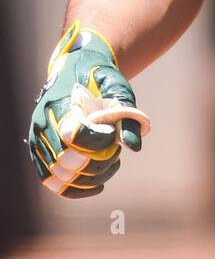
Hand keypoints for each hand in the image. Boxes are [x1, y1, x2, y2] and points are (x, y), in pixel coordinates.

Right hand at [28, 20, 150, 197]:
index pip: (74, 135)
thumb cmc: (100, 80)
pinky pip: (53, 182)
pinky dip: (77, 189)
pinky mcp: (39, 155)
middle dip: (97, 162)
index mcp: (60, 104)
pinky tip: (99, 183)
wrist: (76, 70)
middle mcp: (42, 125)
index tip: (113, 134)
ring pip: (59, 177)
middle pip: (67, 161)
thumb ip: (127, 115)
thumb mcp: (118, 89)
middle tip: (115, 151)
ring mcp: (37, 142)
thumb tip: (133, 146)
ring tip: (110, 163)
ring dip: (90, 177)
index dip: (98, 142)